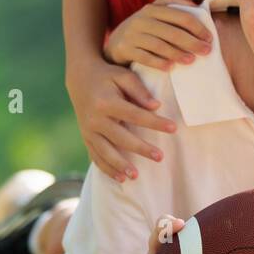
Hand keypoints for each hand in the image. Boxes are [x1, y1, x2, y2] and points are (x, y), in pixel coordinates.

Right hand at [66, 59, 175, 181]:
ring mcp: (88, 130)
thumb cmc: (108, 75)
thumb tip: (156, 106)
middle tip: (160, 157)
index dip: (155, 123)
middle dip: (141, 148)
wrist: (80, 77)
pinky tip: (120, 178)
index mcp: (106, 102)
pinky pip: (96, 156)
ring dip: (120, 165)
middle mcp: (95, 119)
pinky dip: (107, 169)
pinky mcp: (86, 137)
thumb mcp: (123, 75)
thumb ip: (139, 90)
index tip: (173, 128)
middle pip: (121, 137)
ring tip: (136, 176)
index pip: (135, 115)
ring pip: (105, 152)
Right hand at [104, 0, 212, 69]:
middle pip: (172, 31)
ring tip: (191, 61)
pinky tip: (170, 68)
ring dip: (177, 53)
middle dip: (192, 41)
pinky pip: (144, 57)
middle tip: (206, 51)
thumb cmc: (143, 31)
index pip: (181, 16)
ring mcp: (132, 34)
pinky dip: (158, 62)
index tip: (210, 38)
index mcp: (154, 9)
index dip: (198, 26)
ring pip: (159, 44)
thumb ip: (174, 3)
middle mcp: (142, 19)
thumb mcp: (155, 14)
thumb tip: (197, 3)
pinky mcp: (124, 49)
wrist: (114, 46)